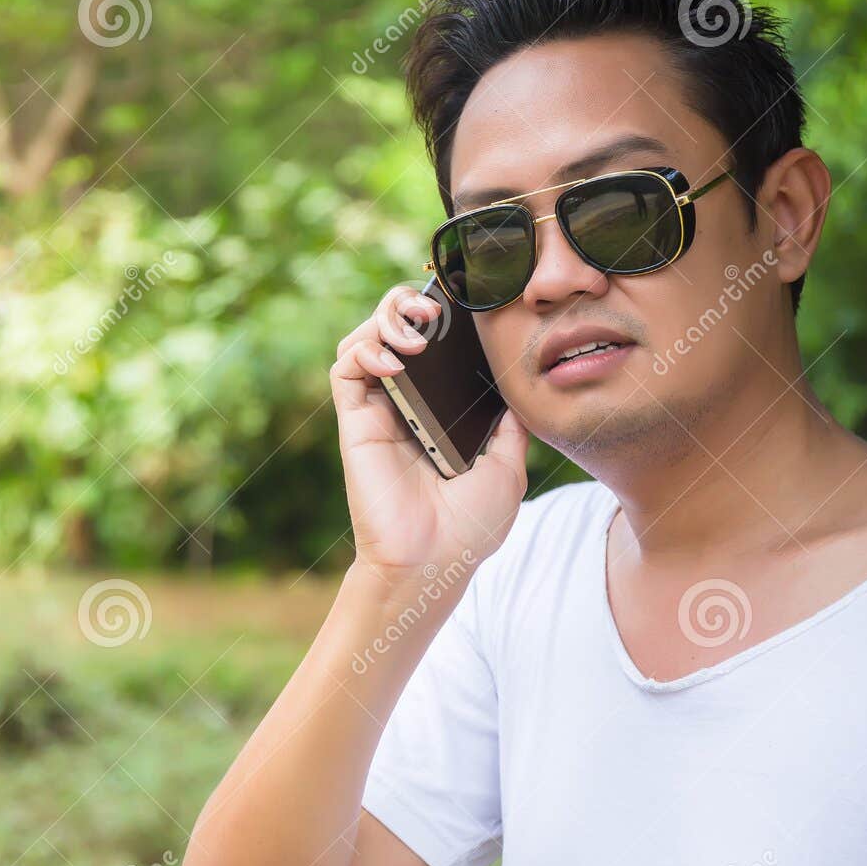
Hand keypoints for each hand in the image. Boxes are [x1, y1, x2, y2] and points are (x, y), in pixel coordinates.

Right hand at [329, 284, 529, 575]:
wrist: (435, 562)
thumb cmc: (470, 527)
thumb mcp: (509, 466)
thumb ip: (511, 425)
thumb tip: (520, 389)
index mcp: (439, 411)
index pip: (433, 346)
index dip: (441, 317)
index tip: (464, 305)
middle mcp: (405, 404)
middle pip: (394, 329)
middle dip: (408, 304)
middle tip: (434, 310)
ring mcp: (378, 410)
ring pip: (364, 338)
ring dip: (385, 319)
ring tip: (416, 330)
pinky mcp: (355, 421)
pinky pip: (345, 368)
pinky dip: (365, 349)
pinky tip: (396, 362)